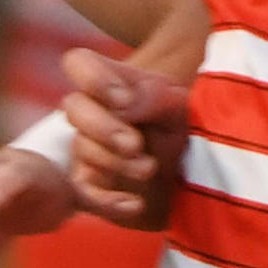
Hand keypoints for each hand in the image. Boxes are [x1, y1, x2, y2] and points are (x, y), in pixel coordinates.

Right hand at [63, 52, 191, 226]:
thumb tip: (124, 106)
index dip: (92, 78)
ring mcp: (88, 149)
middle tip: (134, 144)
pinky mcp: (93, 185)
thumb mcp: (179, 106)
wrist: (194, 175)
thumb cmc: (183, 129)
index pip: (79, 63)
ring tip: (149, 168)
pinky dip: (106, 201)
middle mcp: (93, 113)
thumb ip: (154, 97)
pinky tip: (134, 204)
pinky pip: (83, 193)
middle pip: (74, 107)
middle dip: (104, 127)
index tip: (124, 100)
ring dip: (116, 161)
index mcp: (111, 84)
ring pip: (83, 149)